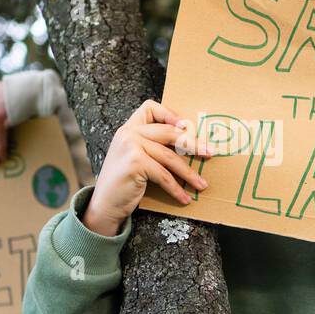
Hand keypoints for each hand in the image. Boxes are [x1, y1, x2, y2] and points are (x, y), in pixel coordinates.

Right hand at [82, 99, 213, 236]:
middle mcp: (128, 133)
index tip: (186, 127)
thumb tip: (188, 143)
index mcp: (128, 128)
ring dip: (189, 173)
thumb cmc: (123, 183)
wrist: (104, 205)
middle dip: (193, 144)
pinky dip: (176, 189)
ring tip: (202, 185)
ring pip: (170, 157)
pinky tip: (184, 198)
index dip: (170, 114)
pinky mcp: (135, 162)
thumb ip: (151, 145)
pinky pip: (164, 175)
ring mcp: (131, 146)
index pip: (150, 108)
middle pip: (169, 132)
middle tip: (209, 154)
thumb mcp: (134, 158)